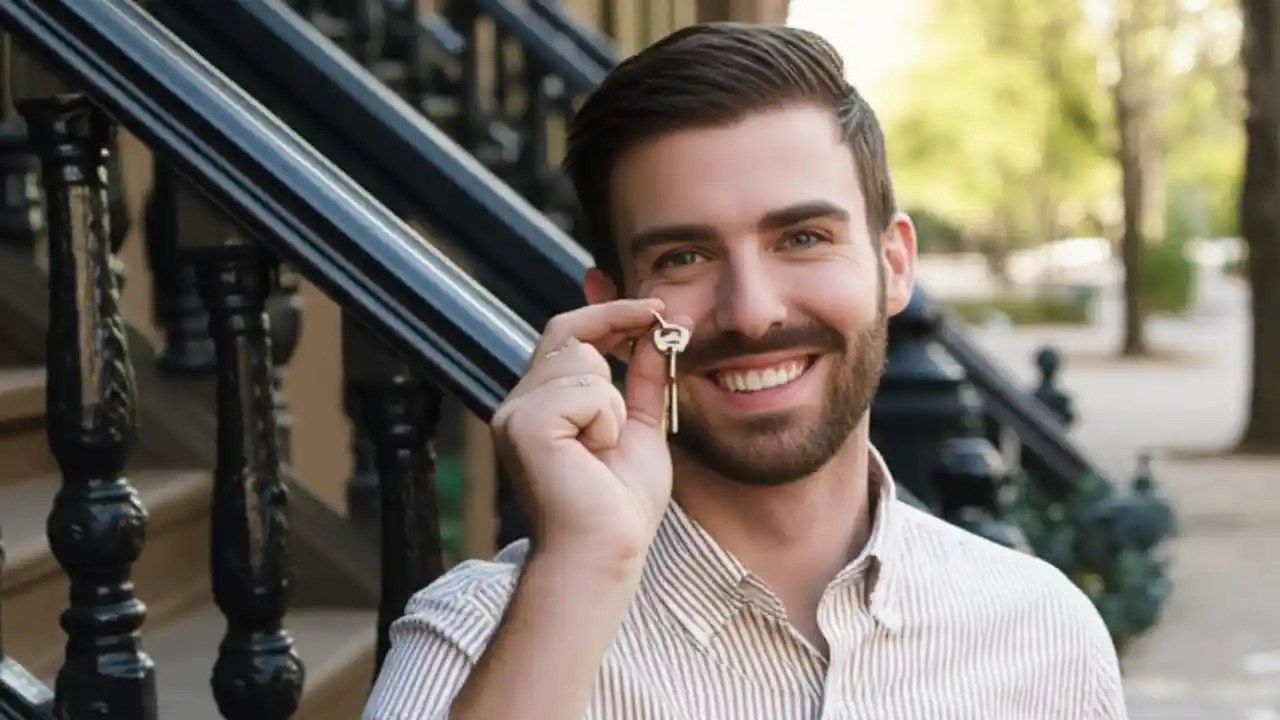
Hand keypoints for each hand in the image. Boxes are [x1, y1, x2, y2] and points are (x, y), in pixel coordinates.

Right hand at [491, 298, 681, 566]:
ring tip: (604, 448)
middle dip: (616, 328)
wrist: (603, 554)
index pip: (566, 334)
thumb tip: (656, 331)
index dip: (607, 312)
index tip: (652, 307)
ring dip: (613, 403)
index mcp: (542, 404)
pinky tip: (594, 454)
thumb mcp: (641, 429)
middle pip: (568, 332)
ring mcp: (516, 412)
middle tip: (655, 330)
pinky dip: (605, 419)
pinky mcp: (525, 425)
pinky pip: (583, 388)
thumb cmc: (619, 507)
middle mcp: (519, 404)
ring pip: (580, 359)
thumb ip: (643, 380)